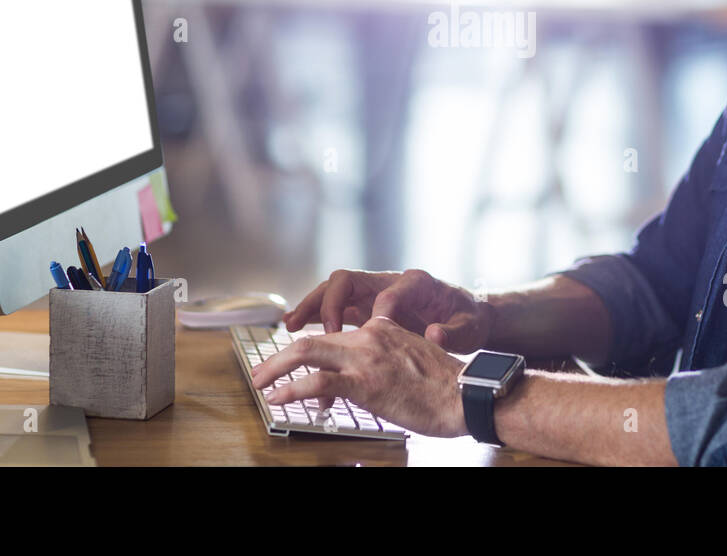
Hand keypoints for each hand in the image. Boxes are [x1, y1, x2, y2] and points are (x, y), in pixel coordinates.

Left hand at [250, 316, 468, 437]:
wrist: (465, 394)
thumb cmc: (445, 385)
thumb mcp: (412, 357)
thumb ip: (385, 359)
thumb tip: (364, 378)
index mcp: (382, 327)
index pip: (335, 333)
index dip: (310, 350)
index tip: (294, 363)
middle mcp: (369, 336)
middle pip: (312, 340)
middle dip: (280, 357)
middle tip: (262, 372)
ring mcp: (365, 358)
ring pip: (306, 353)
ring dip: (276, 369)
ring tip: (261, 384)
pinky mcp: (364, 382)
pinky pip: (317, 382)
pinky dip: (291, 389)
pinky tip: (278, 398)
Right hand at [284, 268, 493, 353]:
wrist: (473, 317)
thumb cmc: (470, 319)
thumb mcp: (469, 327)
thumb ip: (452, 332)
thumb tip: (433, 334)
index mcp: (414, 282)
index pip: (380, 287)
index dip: (360, 308)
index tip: (354, 333)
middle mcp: (389, 283)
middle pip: (345, 282)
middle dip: (321, 302)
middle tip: (299, 325)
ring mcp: (376, 296)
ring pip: (336, 295)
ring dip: (312, 309)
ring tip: (289, 327)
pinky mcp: (370, 310)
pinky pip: (339, 310)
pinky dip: (320, 320)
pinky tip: (302, 333)